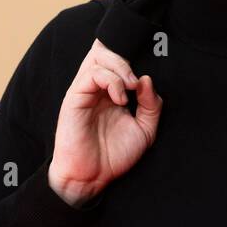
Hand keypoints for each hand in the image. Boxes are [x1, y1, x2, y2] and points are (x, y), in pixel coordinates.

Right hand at [48, 38, 162, 207]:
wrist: (92, 177)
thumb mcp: (145, 130)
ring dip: (121, 67)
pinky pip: (92, 74)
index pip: (117, 58)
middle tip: (137, 81)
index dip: (132, 55)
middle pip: (106, 49)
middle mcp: (97, 87)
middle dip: (126, 57)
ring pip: (98, 56)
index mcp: (111, 91)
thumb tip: (147, 79)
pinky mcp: (75, 97)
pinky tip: (120, 99)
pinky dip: (111, 81)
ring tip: (132, 86)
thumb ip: (151, 105)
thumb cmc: (114, 156)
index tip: (147, 73)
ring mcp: (85, 90)